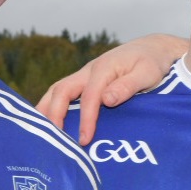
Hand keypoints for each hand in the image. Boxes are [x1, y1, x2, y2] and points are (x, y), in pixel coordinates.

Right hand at [37, 34, 187, 142]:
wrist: (152, 49)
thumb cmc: (152, 63)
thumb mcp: (147, 73)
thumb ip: (127, 86)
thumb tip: (106, 100)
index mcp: (103, 69)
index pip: (89, 97)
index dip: (85, 120)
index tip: (84, 141)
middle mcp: (88, 71)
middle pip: (61, 91)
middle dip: (54, 115)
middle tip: (52, 140)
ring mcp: (84, 76)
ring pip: (57, 91)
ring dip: (45, 110)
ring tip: (38, 133)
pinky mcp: (84, 82)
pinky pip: (63, 94)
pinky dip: (52, 107)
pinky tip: (47, 123)